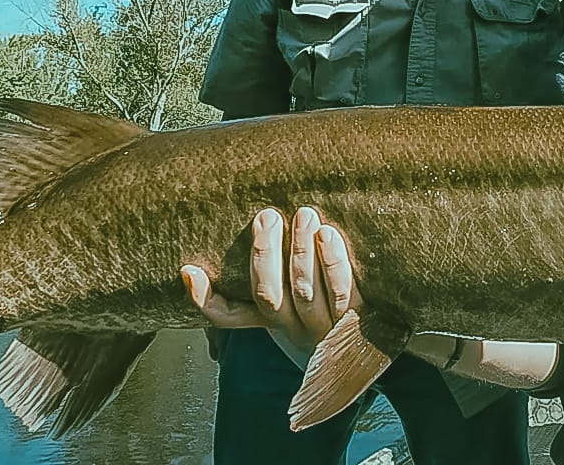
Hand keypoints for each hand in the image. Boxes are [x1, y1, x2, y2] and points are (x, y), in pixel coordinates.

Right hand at [182, 206, 358, 365]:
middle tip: (267, 215)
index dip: (205, 299)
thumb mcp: (292, 304)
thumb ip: (267, 278)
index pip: (229, 316)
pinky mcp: (358, 318)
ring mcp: (325, 326)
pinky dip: (333, 263)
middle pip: (269, 295)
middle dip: (266, 254)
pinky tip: (329, 235)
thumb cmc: (325, 314)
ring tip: (304, 215)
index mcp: (272, 323)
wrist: (374, 349)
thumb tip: (222, 246)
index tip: (190, 270)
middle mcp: (294, 328)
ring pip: (305, 291)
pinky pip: (343, 292)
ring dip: (302, 252)